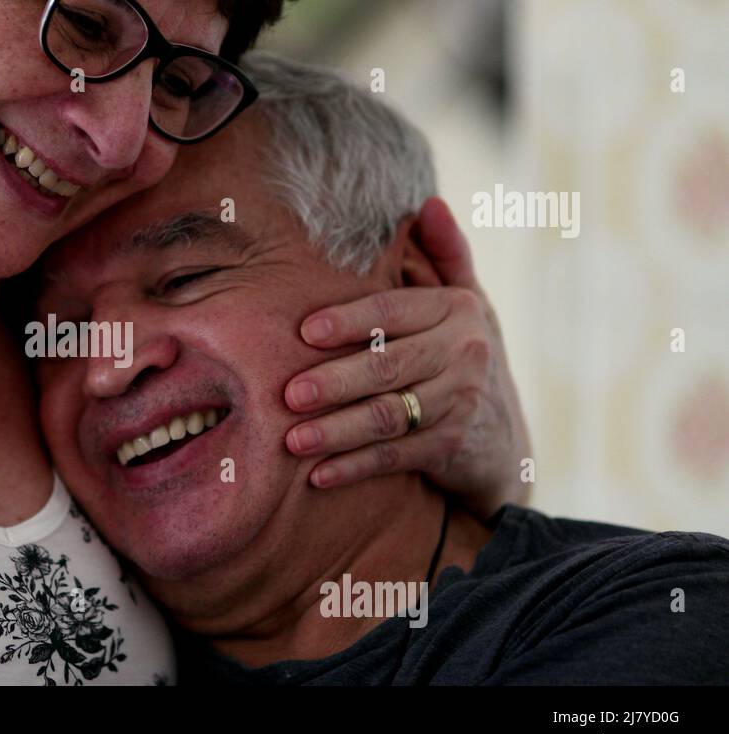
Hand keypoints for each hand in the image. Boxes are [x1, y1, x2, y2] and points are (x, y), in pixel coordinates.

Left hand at [283, 198, 531, 517]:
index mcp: (456, 310)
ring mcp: (459, 404)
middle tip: (286, 393)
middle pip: (386, 366)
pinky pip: (393, 457)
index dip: (347, 320)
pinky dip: (354, 467)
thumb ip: (445, 255)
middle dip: (333, 381)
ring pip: (386, 416)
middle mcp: (464, 354)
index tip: (303, 330)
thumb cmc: (463, 358)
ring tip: (291, 439)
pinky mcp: (450, 449)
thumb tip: (428, 202)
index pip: (392, 311)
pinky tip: (317, 475)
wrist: (503, 440)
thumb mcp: (465, 304)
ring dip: (335, 430)